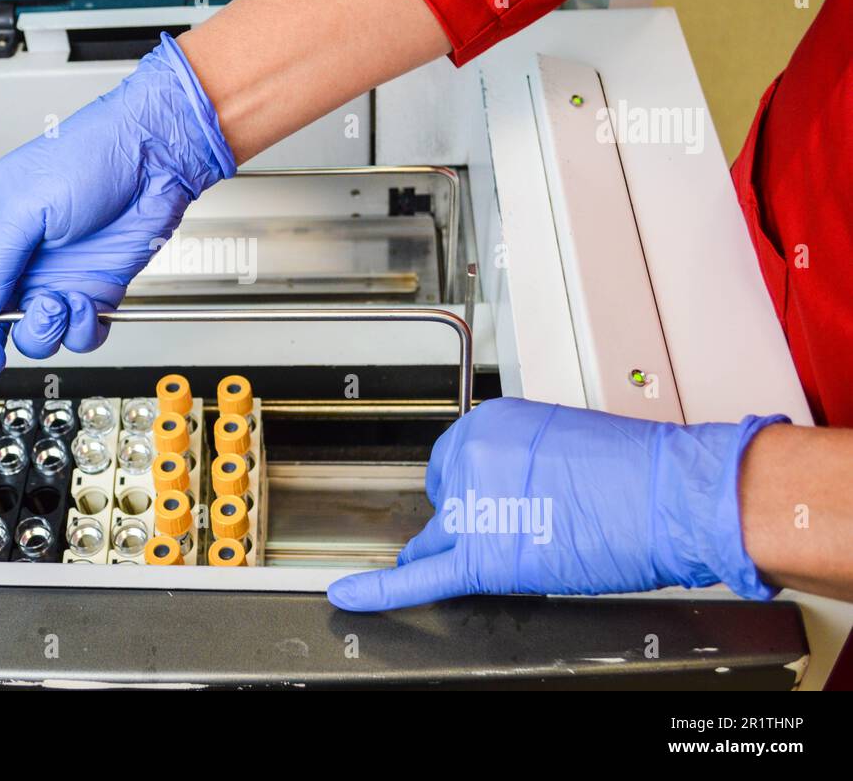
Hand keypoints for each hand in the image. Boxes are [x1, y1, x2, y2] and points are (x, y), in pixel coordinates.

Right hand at [0, 34, 233, 386]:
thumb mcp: (24, 205)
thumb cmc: (89, 154)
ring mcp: (54, 280)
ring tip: (57, 303)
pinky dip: (80, 331)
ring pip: (31, 336)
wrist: (154, 157)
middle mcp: (15, 263)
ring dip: (40, 332)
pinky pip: (77, 335)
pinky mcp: (94, 293)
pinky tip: (88, 305)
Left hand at [328, 397, 785, 610]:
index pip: (451, 465)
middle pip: (444, 503)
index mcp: (485, 426)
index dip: (476, 488)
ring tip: (502, 547)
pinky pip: (420, 577)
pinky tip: (350, 594)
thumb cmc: (636, 471)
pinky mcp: (481, 555)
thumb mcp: (561, 438)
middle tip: (527, 518)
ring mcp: (470, 509)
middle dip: (474, 516)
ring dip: (460, 547)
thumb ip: (516, 461)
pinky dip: (380, 590)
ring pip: (439, 539)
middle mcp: (468, 461)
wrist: (670, 497)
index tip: (494, 494)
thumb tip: (508, 490)